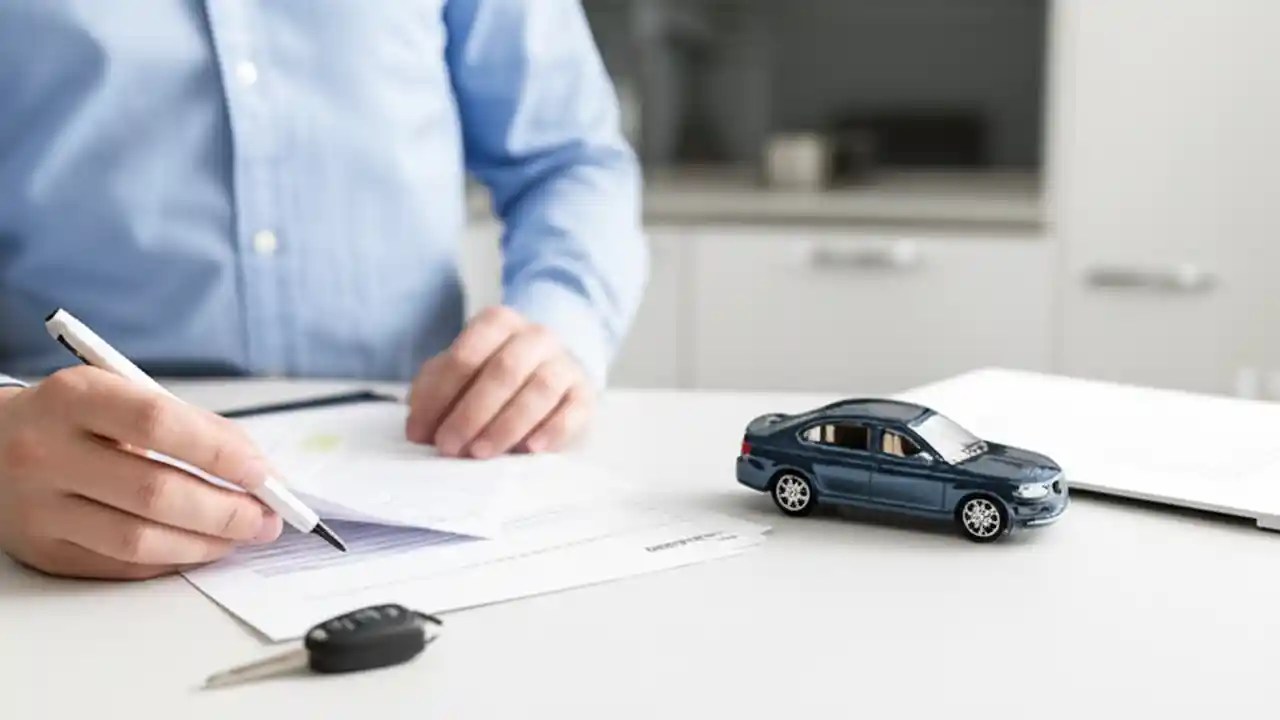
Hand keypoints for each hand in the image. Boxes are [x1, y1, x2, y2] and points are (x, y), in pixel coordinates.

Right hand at [0, 367, 282, 579]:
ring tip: (241, 537)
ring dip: (205, 543)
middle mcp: (48, 451)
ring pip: (138, 539)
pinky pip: (121, 565)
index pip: (159, 425)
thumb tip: (258, 470)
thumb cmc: (77, 418)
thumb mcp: (122, 395)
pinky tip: (200, 548)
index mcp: (74, 397)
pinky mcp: (43, 551)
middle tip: (266, 517)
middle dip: (225, 510)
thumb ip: (191, 425)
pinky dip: (172, 559)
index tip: (263, 474)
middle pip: (153, 491)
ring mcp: (39, 507)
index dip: (220, 452)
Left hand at [406, 306, 594, 457]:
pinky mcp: (584, 393)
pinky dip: (553, 430)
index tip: (421, 432)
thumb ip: (434, 392)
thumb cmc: (493, 373)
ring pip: (541, 388)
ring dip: (507, 424)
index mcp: (498, 323)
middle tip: (449, 446)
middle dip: (472, 412)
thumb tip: (418, 428)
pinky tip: (531, 449)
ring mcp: (564, 363)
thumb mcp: (459, 372)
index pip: (466, 355)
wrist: (549, 367)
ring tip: (481, 453)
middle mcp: (535, 336)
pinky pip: (574, 410)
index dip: (440, 396)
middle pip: (504, 370)